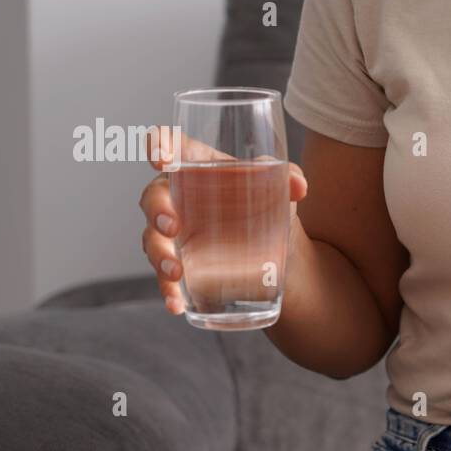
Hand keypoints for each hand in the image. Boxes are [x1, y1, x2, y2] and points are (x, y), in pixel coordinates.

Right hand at [139, 126, 307, 313]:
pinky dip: (167, 290)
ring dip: (159, 255)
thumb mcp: (283, 189)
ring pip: (152, 239)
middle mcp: (180, 196)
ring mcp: (176, 233)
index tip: (160, 158)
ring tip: (176, 272)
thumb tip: (298, 187)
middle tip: (171, 226)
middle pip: (154, 195)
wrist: (283, 254)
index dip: (159, 145)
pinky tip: (176, 304)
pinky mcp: (180, 264)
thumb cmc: (273, 205)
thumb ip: (289, 179)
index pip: (172, 146)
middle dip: (156, 210)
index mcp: (200, 166)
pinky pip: (164, 276)